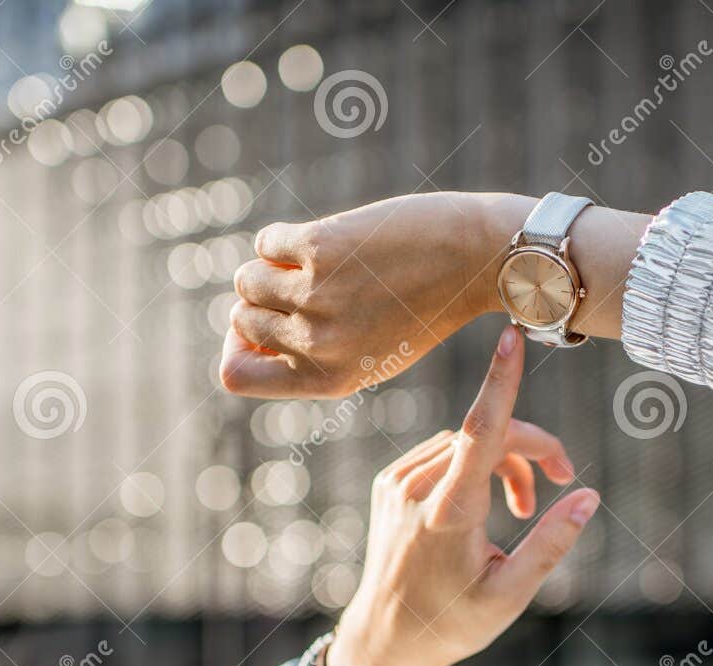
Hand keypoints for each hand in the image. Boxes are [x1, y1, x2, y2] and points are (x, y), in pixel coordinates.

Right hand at [221, 192, 530, 398]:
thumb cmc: (426, 304)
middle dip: (262, 301)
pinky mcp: (319, 249)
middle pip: (240, 321)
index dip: (240, 350)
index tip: (265, 328)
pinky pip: (266, 242)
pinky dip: (285, 237)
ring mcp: (315, 297)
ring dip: (270, 266)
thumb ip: (315, 354)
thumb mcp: (375, 353)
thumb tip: (244, 329)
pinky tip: (325, 239)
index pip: (234, 376)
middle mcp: (317, 345)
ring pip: (246, 280)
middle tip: (303, 284)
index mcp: (328, 380)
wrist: (478, 259)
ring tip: (314, 263)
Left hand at [328, 326, 599, 665]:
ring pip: (467, 441)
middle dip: (531, 449)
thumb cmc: (452, 623)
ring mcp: (397, 482)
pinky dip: (476, 466)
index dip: (501, 382)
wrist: (384, 639)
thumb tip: (587, 497)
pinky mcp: (390, 483)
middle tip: (562, 482)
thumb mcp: (511, 595)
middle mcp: (416, 488)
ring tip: (523, 509)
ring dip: (506, 462)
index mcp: (447, 514)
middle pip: (487, 435)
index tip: (512, 337)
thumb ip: (551, 543)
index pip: (480, 432)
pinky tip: (488, 506)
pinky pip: (444, 452)